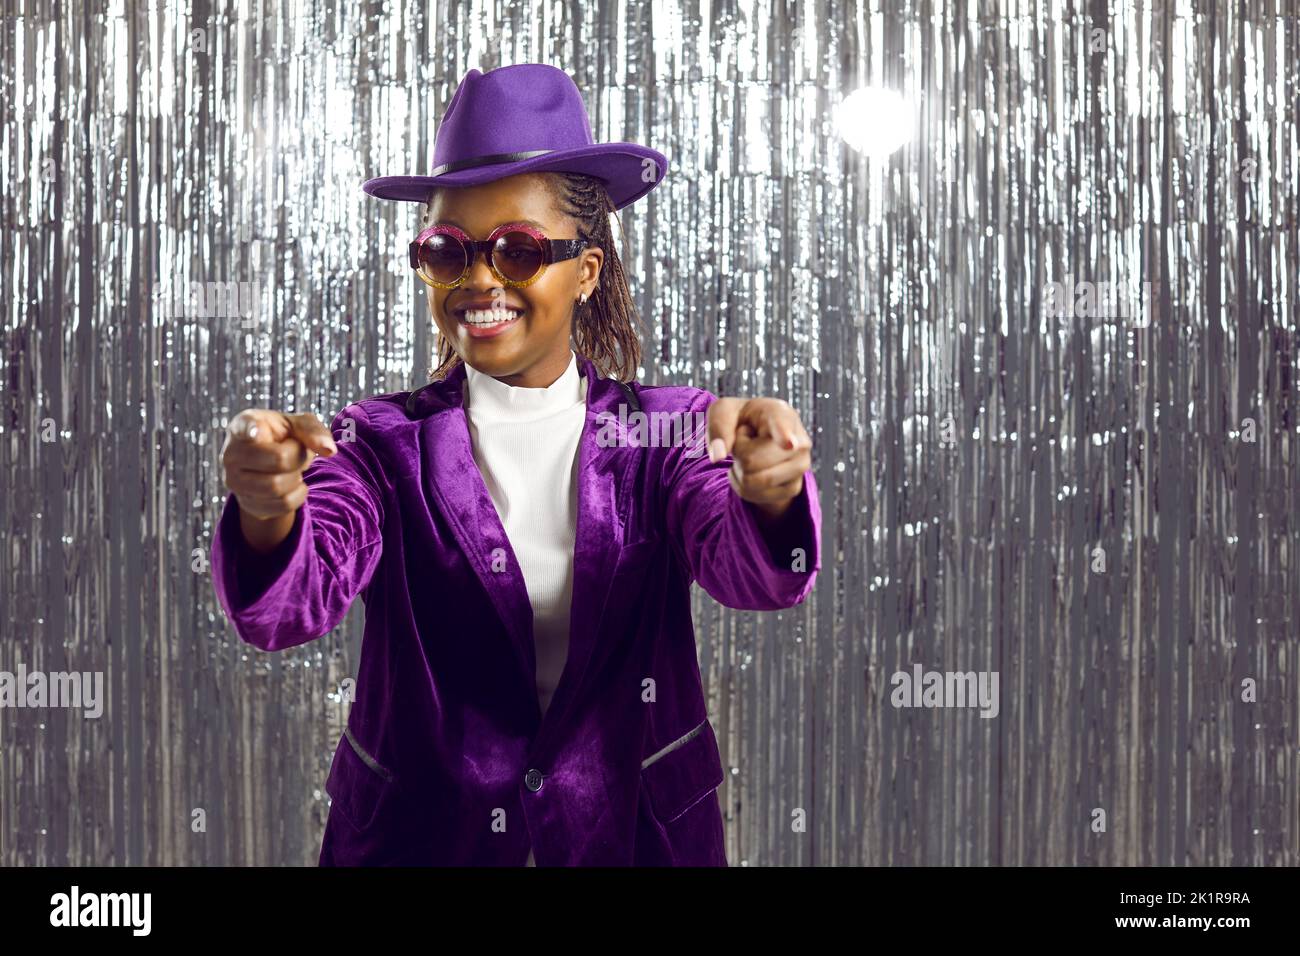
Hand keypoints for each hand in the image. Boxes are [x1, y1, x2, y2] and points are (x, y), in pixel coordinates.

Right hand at [221, 409, 337, 551]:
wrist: (269, 466)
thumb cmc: (283, 437)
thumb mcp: (299, 425)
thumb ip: (314, 430)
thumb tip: (329, 450)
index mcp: (245, 424)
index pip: (244, 427)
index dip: (250, 429)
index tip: (255, 431)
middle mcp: (232, 453)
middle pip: (279, 460)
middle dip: (299, 458)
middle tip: (297, 453)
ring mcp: (234, 480)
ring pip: (278, 486)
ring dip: (297, 478)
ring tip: (292, 469)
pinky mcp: (246, 503)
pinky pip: (283, 504)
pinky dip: (297, 495)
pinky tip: (291, 484)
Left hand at [706, 397, 812, 519]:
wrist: (759, 435)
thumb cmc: (741, 418)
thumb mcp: (723, 412)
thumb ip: (718, 427)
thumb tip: (718, 456)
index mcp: (781, 413)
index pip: (781, 425)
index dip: (783, 435)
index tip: (788, 444)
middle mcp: (800, 441)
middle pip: (750, 461)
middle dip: (738, 454)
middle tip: (745, 441)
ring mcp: (801, 466)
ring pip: (752, 481)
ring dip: (740, 471)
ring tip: (749, 454)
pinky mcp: (794, 488)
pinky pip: (754, 495)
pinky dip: (743, 486)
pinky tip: (752, 470)